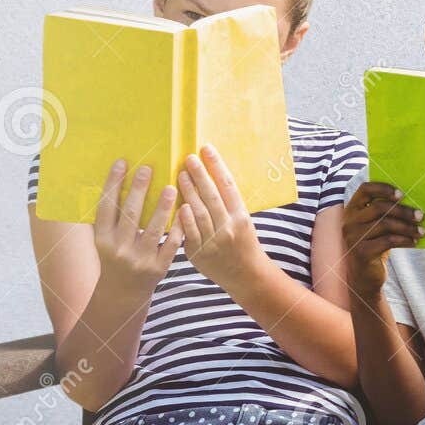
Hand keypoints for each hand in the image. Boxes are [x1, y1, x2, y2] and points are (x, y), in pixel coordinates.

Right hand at [92, 160, 182, 297]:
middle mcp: (118, 249)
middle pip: (130, 215)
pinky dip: (178, 227)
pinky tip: (186, 210)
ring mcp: (139, 259)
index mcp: (102, 239)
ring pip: (153, 228)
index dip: (113, 184)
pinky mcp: (158, 267)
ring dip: (163, 207)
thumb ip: (111, 217)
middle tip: (148, 167)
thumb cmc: (115, 257)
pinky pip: (171, 243)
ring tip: (171, 186)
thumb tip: (117, 180)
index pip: (106, 207)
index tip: (122, 162)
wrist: (122, 292)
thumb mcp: (105, 239)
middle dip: (139, 190)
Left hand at [175, 146, 271, 294]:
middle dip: (200, 175)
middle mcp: (228, 226)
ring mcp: (214, 240)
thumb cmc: (243, 243)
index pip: (228, 185)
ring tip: (180, 175)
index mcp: (241, 215)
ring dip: (189, 192)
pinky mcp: (199, 252)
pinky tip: (179, 204)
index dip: (217, 166)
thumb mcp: (243, 220)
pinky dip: (185, 218)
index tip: (207, 150)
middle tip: (189, 158)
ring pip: (200, 212)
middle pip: (212, 196)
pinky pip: (190, 232)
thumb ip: (228, 204)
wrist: (245, 274)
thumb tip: (210, 178)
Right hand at [343, 181, 423, 299]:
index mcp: (352, 209)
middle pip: (380, 207)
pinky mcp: (361, 252)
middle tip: (421, 216)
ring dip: (408, 227)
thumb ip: (387, 213)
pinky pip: (388, 241)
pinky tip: (414, 242)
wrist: (364, 276)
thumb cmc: (375, 245)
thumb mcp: (378, 226)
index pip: (365, 189)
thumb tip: (415, 201)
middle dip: (404, 211)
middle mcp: (349, 221)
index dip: (384, 188)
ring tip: (422, 231)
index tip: (402, 194)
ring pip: (386, 224)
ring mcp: (353, 237)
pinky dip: (405, 240)